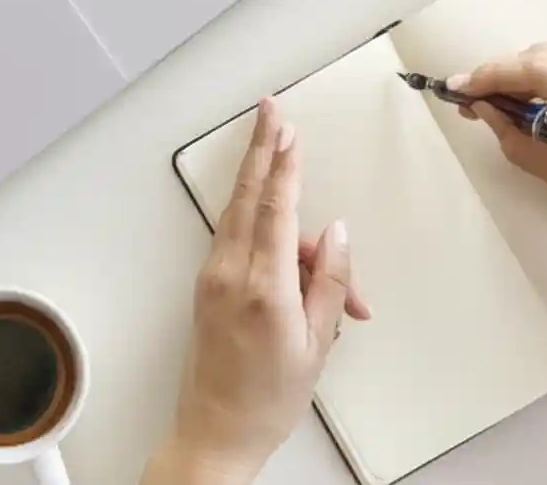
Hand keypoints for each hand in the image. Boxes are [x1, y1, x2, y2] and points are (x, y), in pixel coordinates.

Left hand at [146, 98, 370, 484]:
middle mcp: (230, 275)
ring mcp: (212, 279)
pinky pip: (235, 239)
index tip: (290, 132)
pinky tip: (280, 225)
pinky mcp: (206, 287)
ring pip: (239, 215)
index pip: (275, 210)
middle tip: (269, 111)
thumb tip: (339, 234)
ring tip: (277, 151)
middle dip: (261, 151)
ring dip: (262, 184)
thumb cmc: (269, 399)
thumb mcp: (318, 344)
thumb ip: (331, 283)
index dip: (284, 166)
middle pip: (247, 197)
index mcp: (264, 290)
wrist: (215, 434)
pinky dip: (259, 224)